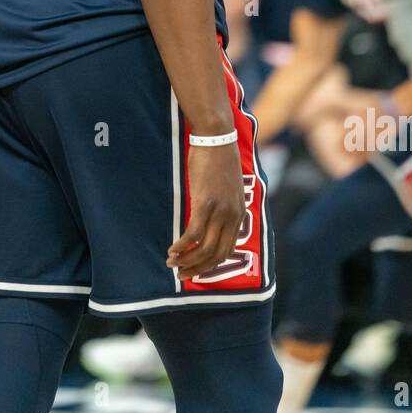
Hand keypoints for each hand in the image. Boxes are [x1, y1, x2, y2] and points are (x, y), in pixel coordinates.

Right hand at [167, 144, 244, 279]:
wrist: (216, 138)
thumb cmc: (218, 159)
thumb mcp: (227, 186)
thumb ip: (223, 205)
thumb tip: (210, 218)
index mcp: (239, 213)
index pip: (227, 250)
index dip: (210, 264)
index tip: (195, 268)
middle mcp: (233, 216)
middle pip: (217, 254)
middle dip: (198, 268)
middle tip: (181, 274)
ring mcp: (220, 211)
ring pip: (205, 248)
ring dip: (187, 260)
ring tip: (172, 264)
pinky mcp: (205, 203)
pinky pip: (193, 234)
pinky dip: (182, 246)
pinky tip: (172, 250)